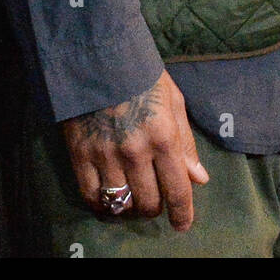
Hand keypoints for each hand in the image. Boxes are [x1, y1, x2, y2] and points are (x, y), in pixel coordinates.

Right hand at [60, 69, 208, 231]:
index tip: (183, 225)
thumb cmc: (142, 74)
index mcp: (163, 136)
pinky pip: (91, 195)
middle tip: (155, 202)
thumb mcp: (173, 101)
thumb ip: (185, 142)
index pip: (177, 190)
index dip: (183, 214)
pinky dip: (101, 204)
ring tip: (131, 199)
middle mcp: (136, 151)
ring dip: (129, 207)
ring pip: (121, 203)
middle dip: (155, 208)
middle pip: (149, 202)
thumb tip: (200, 179)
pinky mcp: (80, 153)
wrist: (97, 54)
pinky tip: (107, 200)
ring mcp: (105, 154)